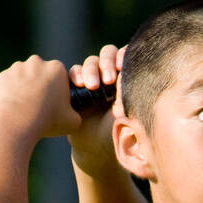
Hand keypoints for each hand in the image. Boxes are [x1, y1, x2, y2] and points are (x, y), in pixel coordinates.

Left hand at [0, 55, 81, 138]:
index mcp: (57, 69)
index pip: (60, 78)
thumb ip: (76, 113)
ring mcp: (17, 67)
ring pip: (24, 79)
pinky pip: (9, 85)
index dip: (59, 92)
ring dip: (25, 90)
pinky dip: (11, 95)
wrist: (17, 122)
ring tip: (26, 110)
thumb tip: (73, 113)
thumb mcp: (73, 122)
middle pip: (41, 75)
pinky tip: (14, 109)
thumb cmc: (48, 121)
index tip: (56, 106)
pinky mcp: (3, 76)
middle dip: (41, 87)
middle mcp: (37, 62)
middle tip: (41, 108)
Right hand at [68, 44, 127, 172]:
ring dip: (91, 70)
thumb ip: (127, 86)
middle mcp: (109, 75)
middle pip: (107, 53)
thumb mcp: (127, 108)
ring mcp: (92, 79)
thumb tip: (126, 63)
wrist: (96, 149)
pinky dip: (76, 74)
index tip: (122, 67)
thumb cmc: (117, 132)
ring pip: (91, 62)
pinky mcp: (76, 86)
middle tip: (108, 80)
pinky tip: (79, 83)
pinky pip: (74, 72)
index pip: (125, 55)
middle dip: (106, 63)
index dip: (123, 56)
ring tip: (91, 86)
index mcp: (126, 77)